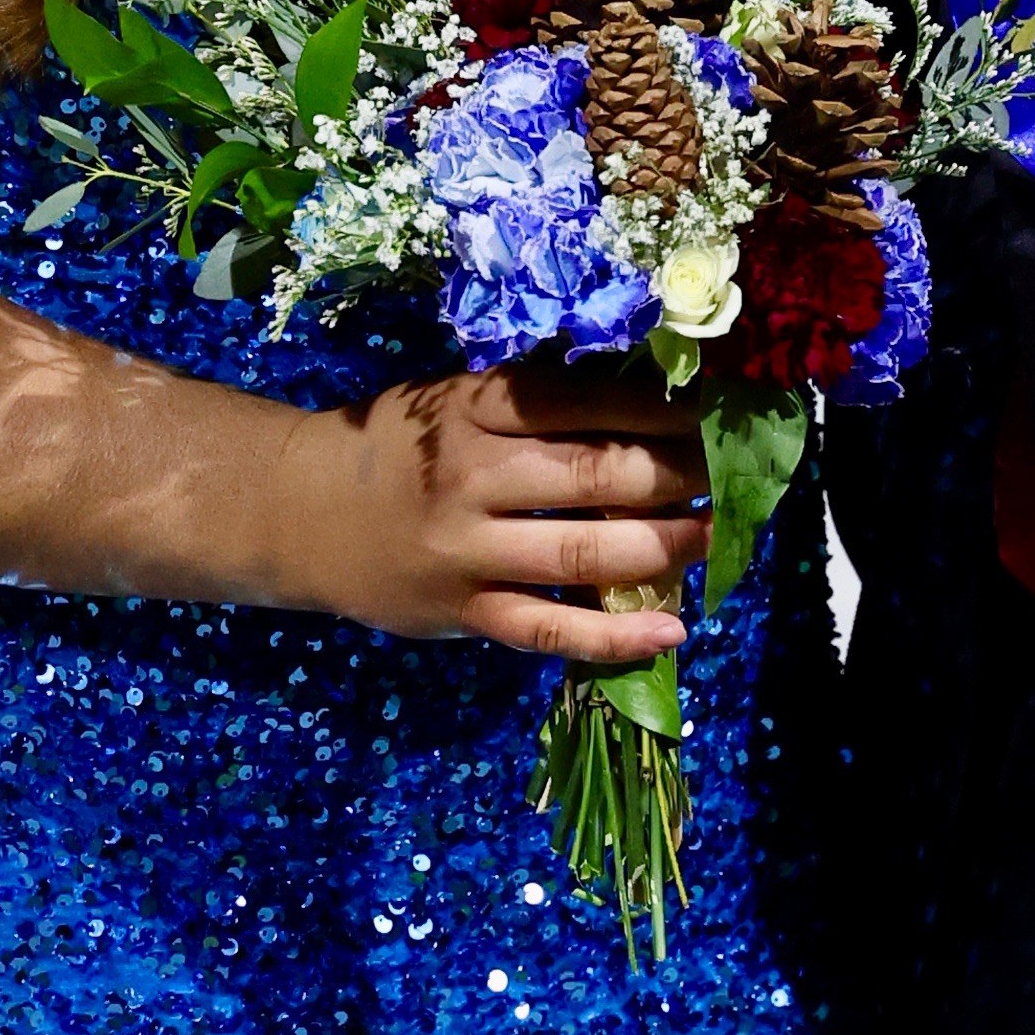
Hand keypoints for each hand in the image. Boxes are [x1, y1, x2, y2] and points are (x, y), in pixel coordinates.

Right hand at [273, 360, 709, 665]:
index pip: (583, 401)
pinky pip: (548, 626)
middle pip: (596, 473)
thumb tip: (646, 400)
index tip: (718, 412)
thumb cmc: (396, 446)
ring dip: (666, 545)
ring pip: (583, 550)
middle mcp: (471, 475)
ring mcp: (466, 550)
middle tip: (736, 474)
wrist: (299, 511)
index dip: (661, 408)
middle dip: (680, 474)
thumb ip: (533, 404)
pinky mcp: (463, 611)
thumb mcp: (452, 400)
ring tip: (718, 534)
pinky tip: (671, 631)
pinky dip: (613, 635)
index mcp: (472, 408)